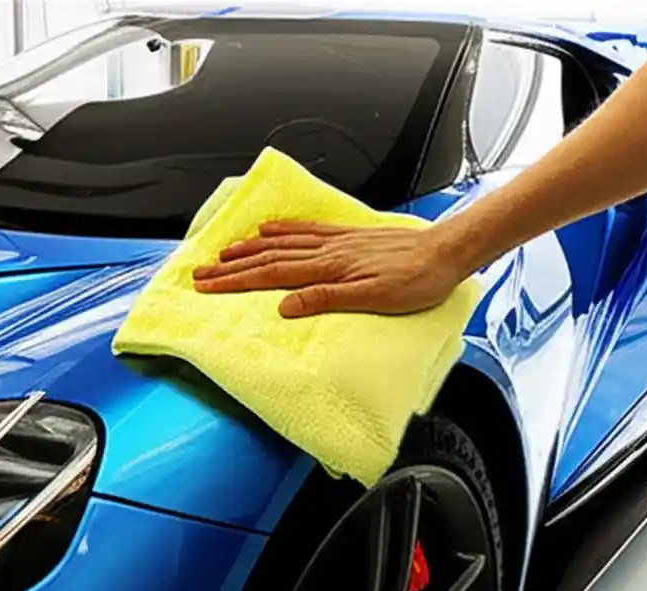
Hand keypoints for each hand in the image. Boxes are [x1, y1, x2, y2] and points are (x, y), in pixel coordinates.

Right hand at [191, 221, 471, 317]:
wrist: (446, 253)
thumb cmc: (416, 281)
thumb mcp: (373, 299)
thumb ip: (326, 300)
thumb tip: (285, 306)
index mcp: (328, 269)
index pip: (270, 276)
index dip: (235, 282)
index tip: (208, 287)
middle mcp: (326, 251)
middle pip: (267, 258)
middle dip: (231, 267)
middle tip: (200, 273)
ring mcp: (335, 241)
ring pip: (282, 242)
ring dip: (249, 248)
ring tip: (223, 252)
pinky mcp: (347, 236)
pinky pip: (306, 230)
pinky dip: (282, 229)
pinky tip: (268, 229)